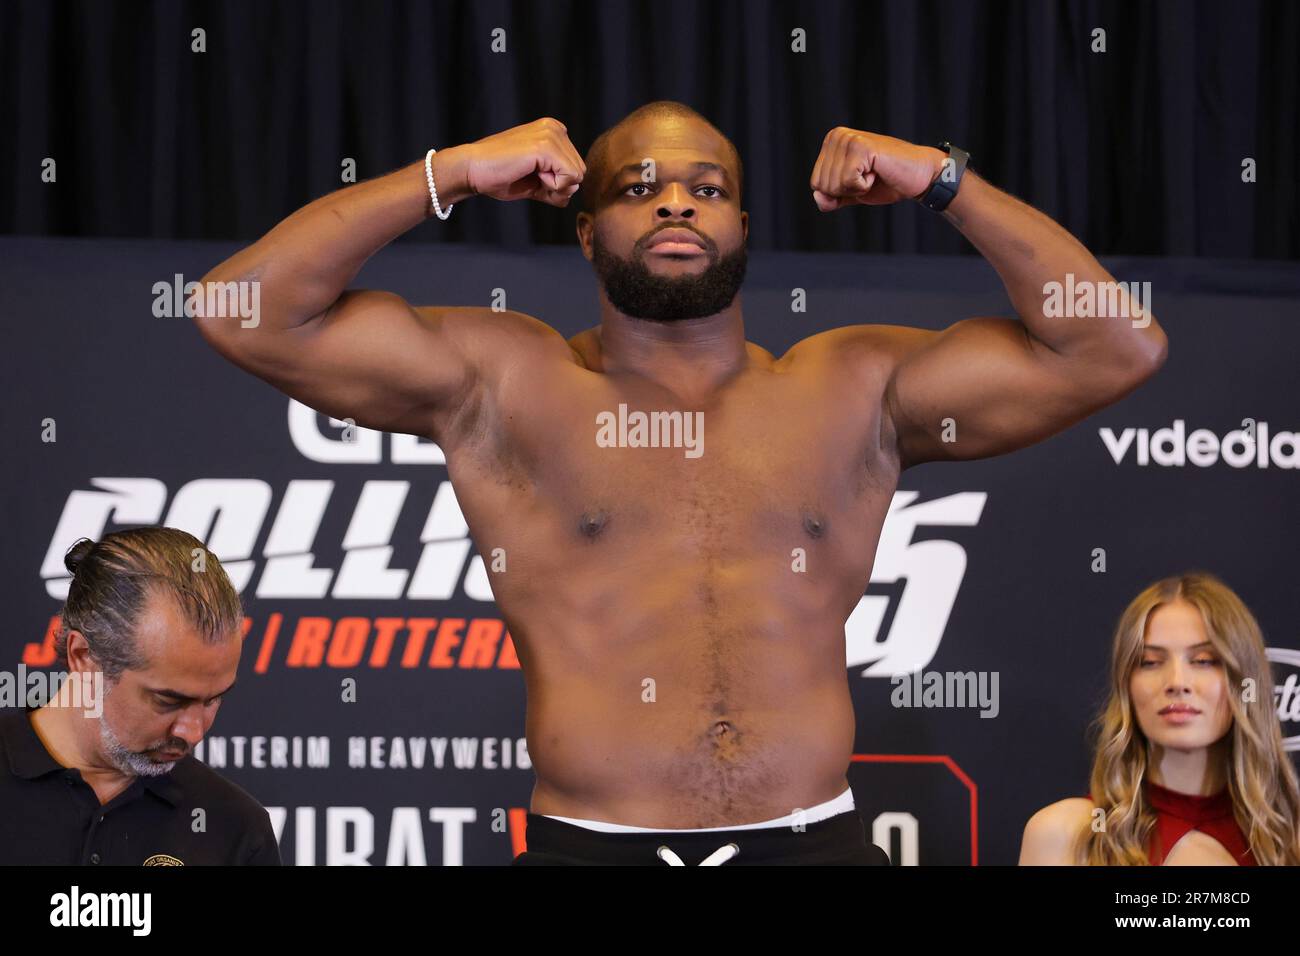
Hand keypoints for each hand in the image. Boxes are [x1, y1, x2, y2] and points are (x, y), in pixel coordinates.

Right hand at [454, 117, 585, 206]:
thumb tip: (574, 190)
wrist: (472, 170)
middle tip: (532, 179)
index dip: (558, 184)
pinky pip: (570, 177)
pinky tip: (531, 174)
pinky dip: (553, 186)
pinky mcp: (546, 146)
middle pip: (580, 172)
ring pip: (577, 175)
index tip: (533, 177)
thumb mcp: (536, 182)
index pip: (576, 168)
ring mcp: (551, 134)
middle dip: (559, 187)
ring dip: (555, 187)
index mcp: (553, 132)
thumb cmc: (499, 176)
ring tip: (530, 175)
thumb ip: (558, 185)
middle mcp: (555, 128)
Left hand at [810, 128, 944, 210]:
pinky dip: (864, 185)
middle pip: (822, 185)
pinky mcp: (861, 147)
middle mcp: (837, 136)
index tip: (860, 178)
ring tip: (874, 172)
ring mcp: (848, 139)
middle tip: (869, 176)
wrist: (918, 176)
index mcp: (831, 142)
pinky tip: (877, 171)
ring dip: (856, 188)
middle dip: (847, 190)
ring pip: (834, 185)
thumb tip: (818, 196)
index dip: (838, 192)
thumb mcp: (851, 193)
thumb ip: (831, 198)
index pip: (816, 184)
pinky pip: (848, 182)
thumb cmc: (886, 182)